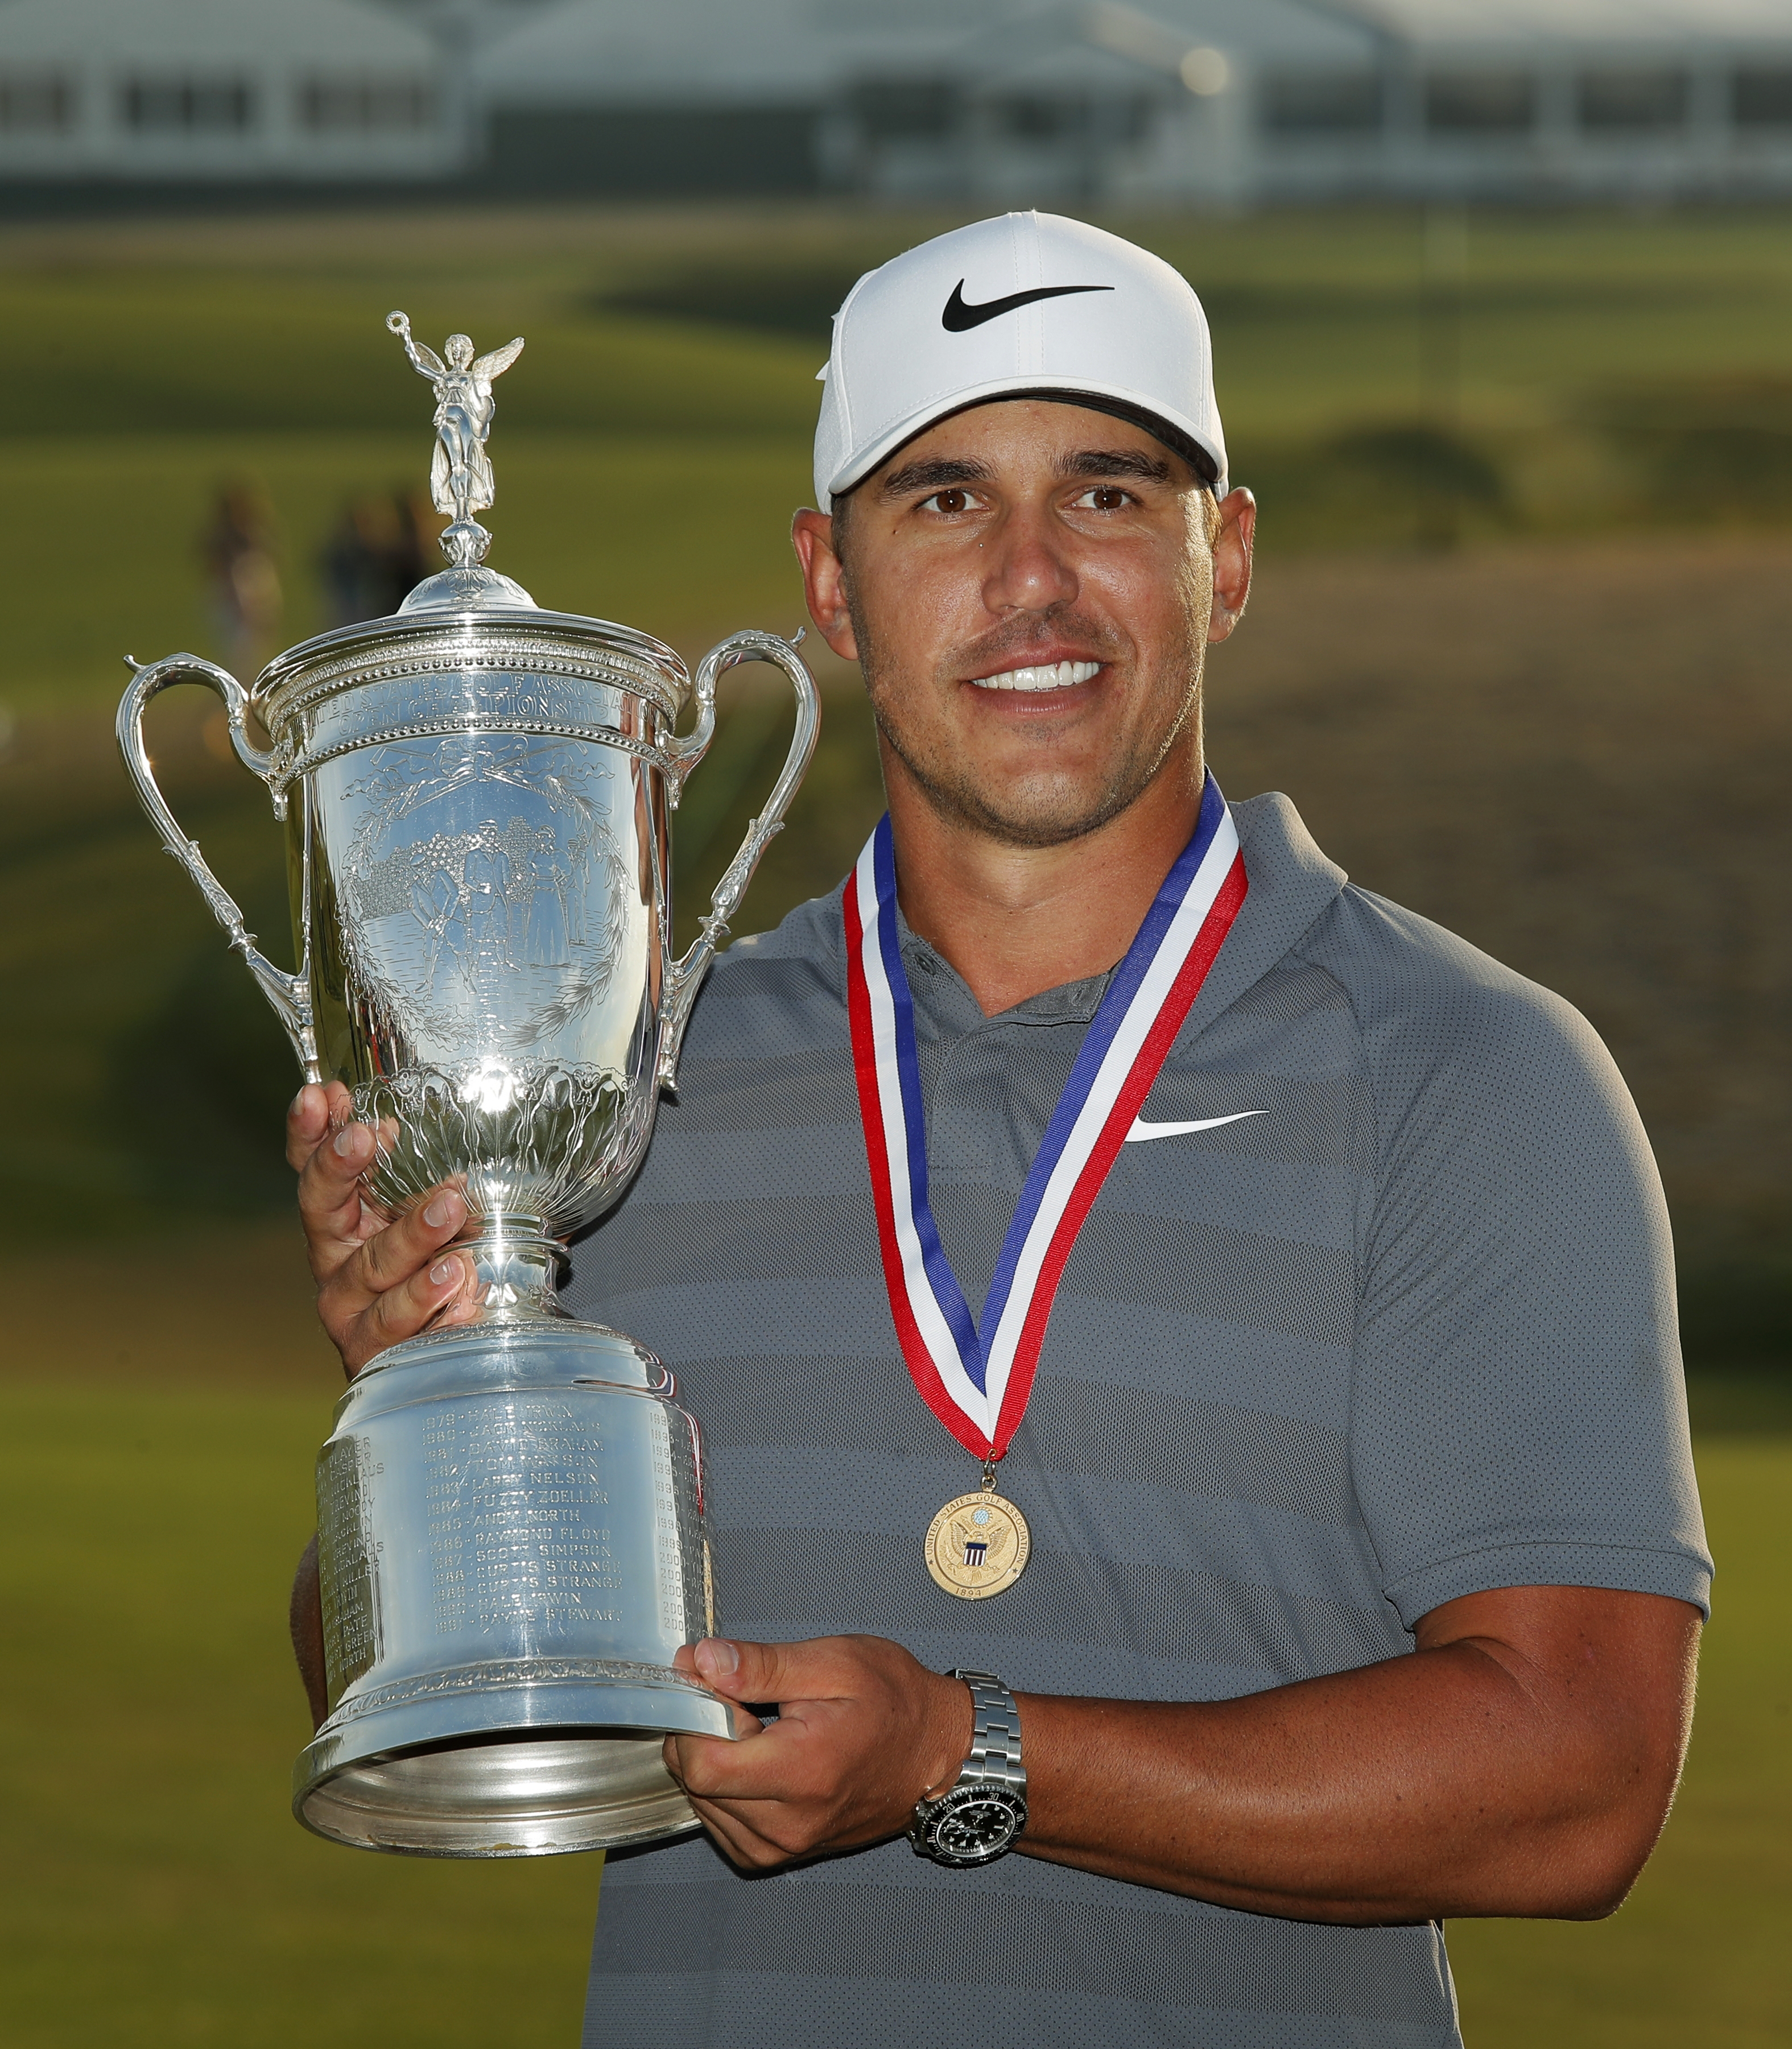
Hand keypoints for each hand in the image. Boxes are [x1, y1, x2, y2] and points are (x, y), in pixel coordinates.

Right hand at [287, 1080, 480, 1376]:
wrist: (441, 1363)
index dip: (311, 1131)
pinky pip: (403, 1327)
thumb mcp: (436, 1215)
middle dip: (340, 1168)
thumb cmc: (437, 1271)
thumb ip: (434, 1176)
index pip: (314, 1167)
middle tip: (367, 1136)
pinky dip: (433, 1306)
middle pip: (322, 1208)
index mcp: (343, 1218)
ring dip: (411, 1234)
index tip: (322, 1094)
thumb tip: (455, 1119)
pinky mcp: (377, 1353)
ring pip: (373, 1268)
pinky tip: (462, 1292)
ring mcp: (351, 1310)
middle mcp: (336, 1260)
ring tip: (448, 1209)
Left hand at [664, 1636, 972, 1870]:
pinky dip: (723, 1785)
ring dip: (712, 1757)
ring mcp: (782, 1847)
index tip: (710, 1680)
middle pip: (695, 1782)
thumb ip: (762, 1665)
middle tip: (740, 1697)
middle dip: (701, 1730)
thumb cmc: (895, 1702)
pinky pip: (720, 1821)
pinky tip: (757, 1755)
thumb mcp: (833, 1663)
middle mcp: (788, 1823)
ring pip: (701, 1803)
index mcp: (803, 1771)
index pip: (701, 1762)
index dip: (693, 1714)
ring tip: (758, 1726)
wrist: (936, 1751)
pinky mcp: (777, 1855)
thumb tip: (702, 1661)